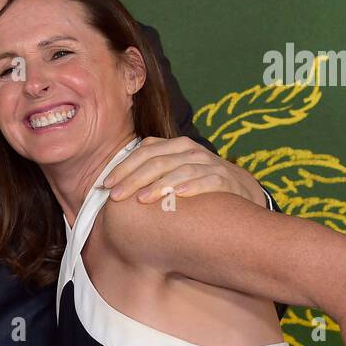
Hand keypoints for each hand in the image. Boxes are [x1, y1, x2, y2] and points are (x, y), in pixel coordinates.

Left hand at [102, 136, 267, 206]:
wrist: (239, 187)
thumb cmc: (197, 180)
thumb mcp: (173, 168)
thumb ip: (150, 168)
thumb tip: (114, 180)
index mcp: (175, 146)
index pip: (144, 152)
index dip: (123, 167)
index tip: (106, 185)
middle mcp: (191, 151)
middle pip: (158, 162)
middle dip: (133, 179)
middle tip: (116, 196)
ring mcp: (209, 164)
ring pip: (180, 170)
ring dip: (159, 185)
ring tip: (141, 199)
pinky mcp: (225, 179)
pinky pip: (208, 181)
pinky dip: (193, 187)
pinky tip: (178, 195)